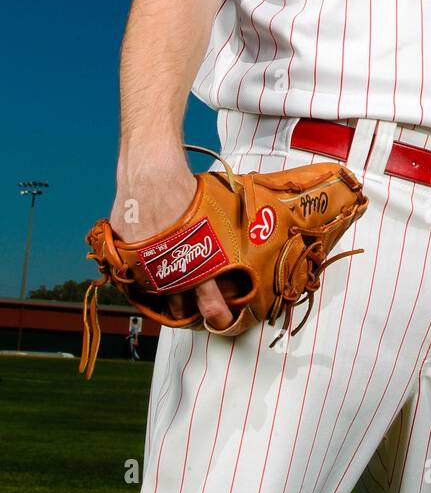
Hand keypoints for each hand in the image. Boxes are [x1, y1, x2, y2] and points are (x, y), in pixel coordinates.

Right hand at [110, 158, 232, 329]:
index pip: (208, 300)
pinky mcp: (123, 254)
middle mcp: (169, 267)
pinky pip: (133, 276)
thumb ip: (221, 239)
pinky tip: (149, 279)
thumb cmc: (185, 189)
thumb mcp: (216, 213)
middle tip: (192, 314)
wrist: (152, 171)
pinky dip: (142, 279)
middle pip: (178, 303)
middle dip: (186, 312)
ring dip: (164, 298)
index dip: (216, 314)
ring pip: (154, 294)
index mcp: (196, 261)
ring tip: (171, 302)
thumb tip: (244, 243)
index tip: (220, 320)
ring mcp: (143, 263)